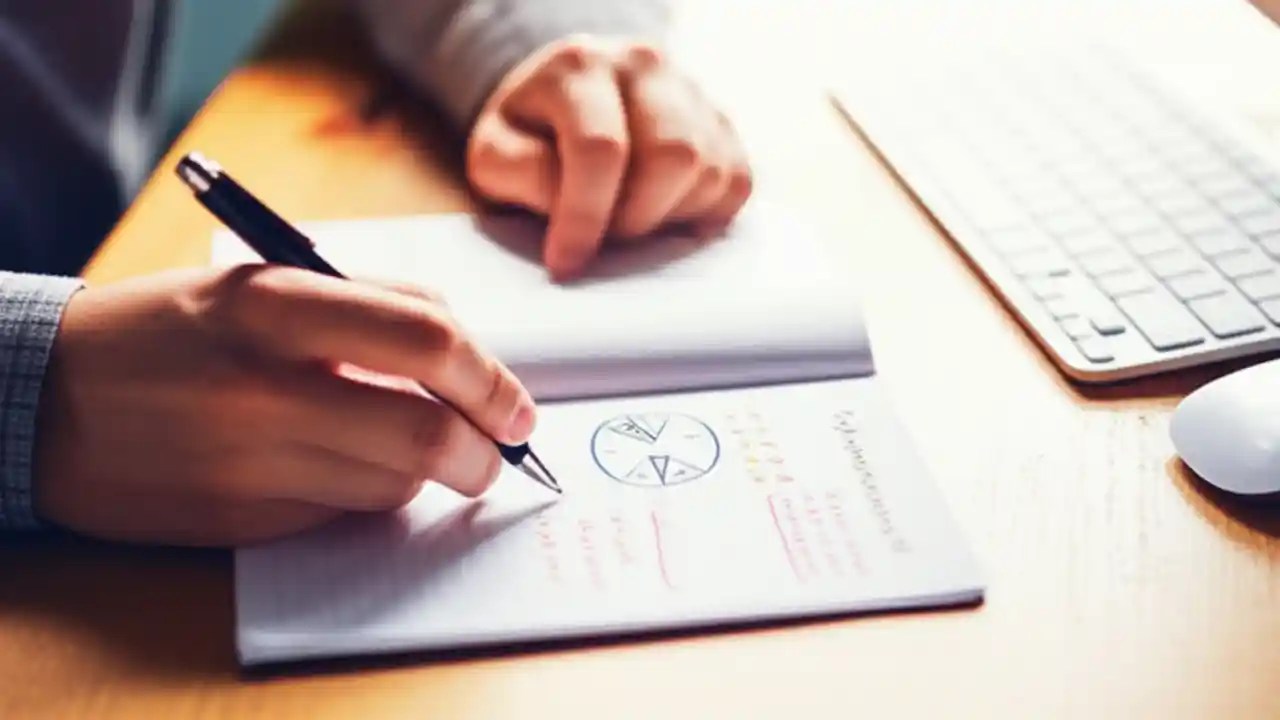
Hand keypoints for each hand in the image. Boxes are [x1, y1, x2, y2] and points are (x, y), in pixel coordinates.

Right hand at [34, 266, 534, 545]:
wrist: (44, 402)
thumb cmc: (167, 331)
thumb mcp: (258, 282)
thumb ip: (365, 305)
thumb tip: (465, 349)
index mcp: (277, 303)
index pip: (428, 339)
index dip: (492, 377)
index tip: (517, 405)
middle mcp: (267, 384)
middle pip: (428, 432)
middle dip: (485, 453)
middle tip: (498, 455)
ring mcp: (252, 460)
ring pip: (396, 483)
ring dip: (426, 474)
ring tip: (413, 452)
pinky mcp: (241, 518)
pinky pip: (345, 514)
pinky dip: (370, 496)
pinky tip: (345, 470)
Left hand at [467, 35, 753, 279]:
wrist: (564, 103)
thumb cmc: (529, 136)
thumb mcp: (494, 152)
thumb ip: (521, 174)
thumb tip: (571, 208)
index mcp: (579, 66)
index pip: (600, 148)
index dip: (585, 217)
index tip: (565, 264)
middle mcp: (645, 64)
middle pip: (672, 155)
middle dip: (635, 218)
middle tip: (603, 238)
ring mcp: (692, 91)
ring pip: (709, 171)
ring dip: (666, 218)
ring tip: (626, 219)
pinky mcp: (722, 124)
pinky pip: (735, 183)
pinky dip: (700, 214)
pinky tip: (660, 212)